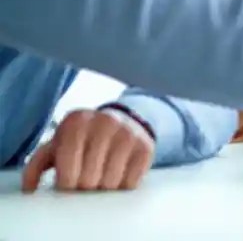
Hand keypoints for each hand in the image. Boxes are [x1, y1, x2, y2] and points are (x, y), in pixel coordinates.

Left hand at [21, 108, 154, 192]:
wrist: (123, 120)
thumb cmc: (82, 139)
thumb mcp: (57, 145)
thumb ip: (37, 165)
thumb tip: (30, 188)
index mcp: (75, 122)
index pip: (68, 171)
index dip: (67, 183)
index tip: (69, 178)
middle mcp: (103, 122)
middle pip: (88, 180)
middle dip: (85, 185)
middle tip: (87, 177)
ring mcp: (127, 132)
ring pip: (110, 183)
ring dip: (104, 186)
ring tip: (102, 174)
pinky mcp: (146, 145)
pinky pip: (131, 182)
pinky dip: (123, 184)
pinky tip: (119, 171)